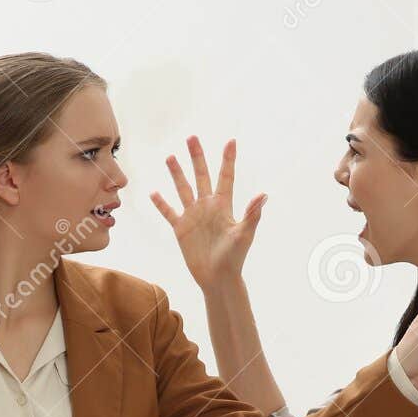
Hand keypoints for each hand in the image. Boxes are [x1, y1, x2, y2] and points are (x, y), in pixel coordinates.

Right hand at [150, 136, 266, 290]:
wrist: (218, 278)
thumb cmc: (234, 257)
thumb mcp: (244, 234)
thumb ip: (252, 213)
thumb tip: (264, 195)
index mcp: (223, 205)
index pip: (225, 177)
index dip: (228, 159)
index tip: (231, 141)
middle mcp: (207, 207)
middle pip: (201, 176)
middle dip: (197, 157)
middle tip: (192, 138)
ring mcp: (193, 216)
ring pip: (183, 189)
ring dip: (177, 174)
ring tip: (171, 157)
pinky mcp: (181, 229)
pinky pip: (169, 212)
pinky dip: (161, 203)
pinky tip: (154, 192)